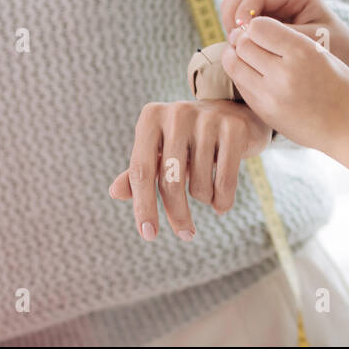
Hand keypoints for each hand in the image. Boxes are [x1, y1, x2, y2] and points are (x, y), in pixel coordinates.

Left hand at [108, 98, 271, 240]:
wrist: (234, 115)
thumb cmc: (188, 139)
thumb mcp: (161, 152)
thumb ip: (139, 171)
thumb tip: (114, 192)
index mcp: (151, 117)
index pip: (141, 170)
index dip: (143, 206)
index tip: (148, 234)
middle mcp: (176, 113)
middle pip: (170, 181)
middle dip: (178, 214)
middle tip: (185, 235)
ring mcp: (207, 118)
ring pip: (200, 184)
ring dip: (204, 199)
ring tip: (208, 190)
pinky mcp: (234, 128)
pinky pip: (225, 181)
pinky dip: (222, 201)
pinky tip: (221, 205)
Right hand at [219, 0, 348, 60]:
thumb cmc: (335, 50)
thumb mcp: (309, 43)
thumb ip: (279, 35)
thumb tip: (246, 32)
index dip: (242, 12)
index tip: (240, 36)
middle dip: (232, 14)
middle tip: (234, 40)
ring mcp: (273, 3)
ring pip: (236, 0)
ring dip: (231, 21)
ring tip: (237, 45)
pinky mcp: (267, 17)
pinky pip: (241, 15)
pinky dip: (236, 29)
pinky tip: (242, 48)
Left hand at [220, 15, 348, 151]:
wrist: (348, 126)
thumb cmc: (336, 84)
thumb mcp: (320, 52)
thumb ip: (287, 40)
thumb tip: (249, 29)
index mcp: (302, 51)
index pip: (258, 26)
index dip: (256, 26)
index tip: (262, 30)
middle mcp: (284, 73)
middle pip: (242, 44)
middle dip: (243, 40)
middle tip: (250, 42)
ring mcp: (271, 95)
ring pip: (234, 65)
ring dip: (236, 57)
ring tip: (248, 58)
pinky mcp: (263, 112)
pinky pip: (240, 85)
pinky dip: (241, 76)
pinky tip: (254, 75)